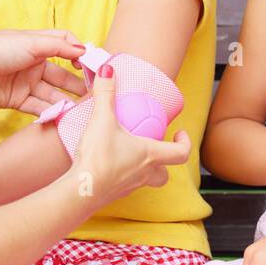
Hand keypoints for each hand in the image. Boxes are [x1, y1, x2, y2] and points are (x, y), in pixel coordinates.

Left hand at [0, 29, 88, 115]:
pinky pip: (38, 107)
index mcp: (36, 44)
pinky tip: (63, 115)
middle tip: (94, 94)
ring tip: (82, 108)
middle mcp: (32, 63)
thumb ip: (59, 45)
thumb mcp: (31, 42)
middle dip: (77, 84)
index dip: (79, 52)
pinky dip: (51, 111)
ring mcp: (25, 83)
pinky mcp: (16, 100)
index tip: (91, 63)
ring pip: (52, 93)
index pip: (64, 44)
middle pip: (61, 74)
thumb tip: (84, 47)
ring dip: (66, 100)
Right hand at [70, 62, 192, 204]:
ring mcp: (129, 186)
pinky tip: (107, 165)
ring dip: (142, 168)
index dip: (185, 142)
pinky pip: (124, 185)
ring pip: (146, 180)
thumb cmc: (99, 157)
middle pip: (165, 173)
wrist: (81, 191)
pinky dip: (121, 175)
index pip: (181, 153)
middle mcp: (144, 173)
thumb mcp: (102, 119)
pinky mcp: (113, 194)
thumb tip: (107, 70)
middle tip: (154, 146)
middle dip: (164, 160)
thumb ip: (106, 93)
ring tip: (129, 153)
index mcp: (149, 154)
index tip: (179, 132)